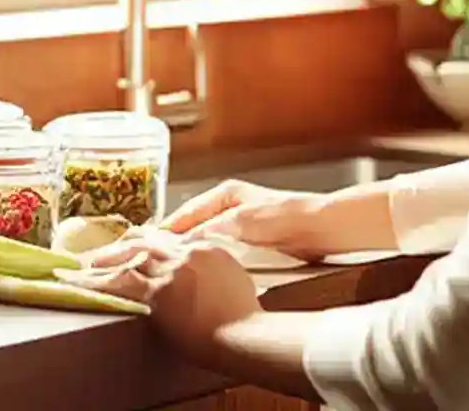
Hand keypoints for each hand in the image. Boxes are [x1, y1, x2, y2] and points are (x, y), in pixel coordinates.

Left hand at [58, 233, 260, 362]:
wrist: (243, 334)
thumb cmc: (244, 315)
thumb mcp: (233, 275)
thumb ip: (212, 264)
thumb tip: (198, 268)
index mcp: (205, 247)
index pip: (168, 237)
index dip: (148, 240)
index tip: (134, 242)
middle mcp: (184, 253)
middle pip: (145, 241)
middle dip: (122, 244)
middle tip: (103, 250)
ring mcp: (170, 271)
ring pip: (130, 257)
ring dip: (105, 259)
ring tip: (85, 263)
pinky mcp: (158, 293)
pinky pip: (122, 283)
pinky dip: (99, 281)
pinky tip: (83, 281)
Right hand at [162, 180, 326, 259]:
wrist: (322, 228)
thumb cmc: (284, 218)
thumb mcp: (239, 223)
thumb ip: (207, 232)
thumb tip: (181, 244)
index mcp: (224, 194)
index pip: (185, 213)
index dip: (166, 229)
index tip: (146, 244)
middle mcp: (229, 208)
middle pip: (194, 227)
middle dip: (178, 243)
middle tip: (157, 260)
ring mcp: (241, 226)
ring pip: (208, 242)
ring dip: (196, 255)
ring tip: (177, 269)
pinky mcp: (253, 243)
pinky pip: (224, 253)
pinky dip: (213, 261)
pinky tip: (207, 274)